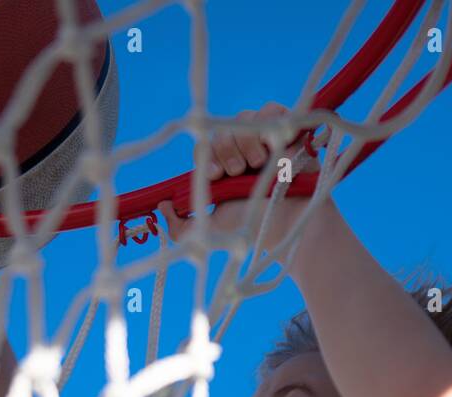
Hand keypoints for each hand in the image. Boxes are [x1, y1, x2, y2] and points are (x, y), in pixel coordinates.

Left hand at [159, 102, 330, 256]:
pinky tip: (272, 150)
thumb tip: (161, 206)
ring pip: (245, 119)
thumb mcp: (210, 230)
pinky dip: (269, 126)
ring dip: (248, 143)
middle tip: (239, 173)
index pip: (205, 147)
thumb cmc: (255, 230)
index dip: (208, 157)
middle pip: (223, 131)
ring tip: (259, 165)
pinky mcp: (290, 132)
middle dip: (227, 152)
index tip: (216, 176)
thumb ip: (181, 226)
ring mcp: (267, 141)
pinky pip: (272, 111)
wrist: (289, 228)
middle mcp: (244, 152)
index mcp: (225, 169)